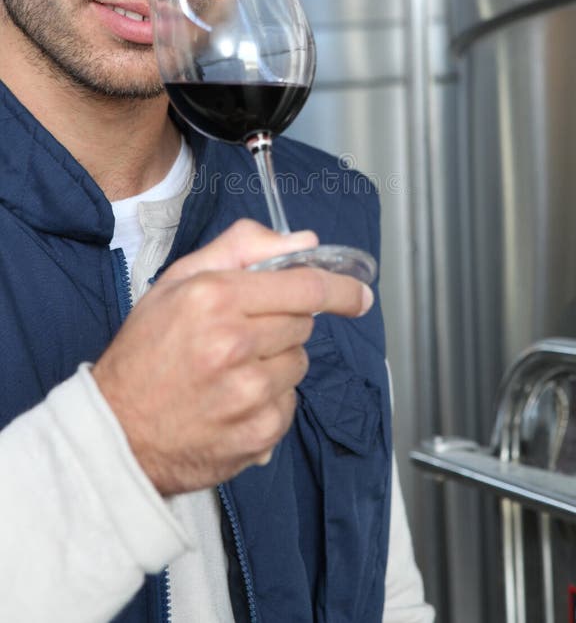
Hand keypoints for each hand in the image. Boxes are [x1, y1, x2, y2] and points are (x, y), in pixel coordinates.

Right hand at [92, 220, 372, 494]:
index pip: (305, 286)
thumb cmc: (144, 354)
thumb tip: (303, 242)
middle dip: (281, 324)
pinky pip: (289, 404)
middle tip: (239, 335)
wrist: (115, 431)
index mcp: (215, 297)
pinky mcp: (257, 434)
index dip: (340, 288)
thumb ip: (241, 249)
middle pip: (303, 324)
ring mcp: (248, 393)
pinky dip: (269, 401)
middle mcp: (234, 344)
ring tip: (228, 371)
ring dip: (275, 363)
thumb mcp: (177, 282)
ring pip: (299, 364)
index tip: (358, 293)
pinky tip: (230, 401)